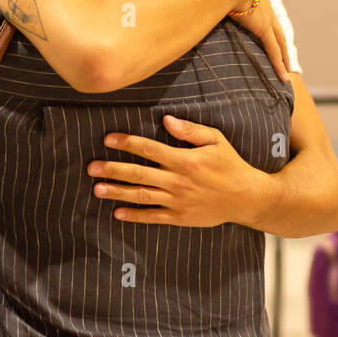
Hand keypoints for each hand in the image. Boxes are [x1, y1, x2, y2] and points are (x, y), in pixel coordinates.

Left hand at [87, 115, 267, 225]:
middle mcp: (178, 181)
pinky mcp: (180, 217)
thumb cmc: (231, 165)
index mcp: (185, 160)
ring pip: (142, 196)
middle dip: (113, 169)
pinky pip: (153, 217)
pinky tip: (118, 213)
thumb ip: (191, 130)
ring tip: (97, 189)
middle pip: (139, 174)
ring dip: (118, 192)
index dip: (127, 143)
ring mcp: (178, 201)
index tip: (108, 139)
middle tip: (91, 167)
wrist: (246, 197)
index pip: (150, 149)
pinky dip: (135, 215)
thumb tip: (166, 119)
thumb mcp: (216, 140)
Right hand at [236, 0, 290, 82]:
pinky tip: (282, 76)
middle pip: (278, 31)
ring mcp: (266, 19)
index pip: (265, 16)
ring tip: (286, 71)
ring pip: (279, 43)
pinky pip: (273, 50)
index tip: (271, 35)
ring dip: (284, 57)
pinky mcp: (263, 28)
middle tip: (286, 59)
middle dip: (282, 45)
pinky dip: (278, 63)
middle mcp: (265, 8)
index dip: (269, 27)